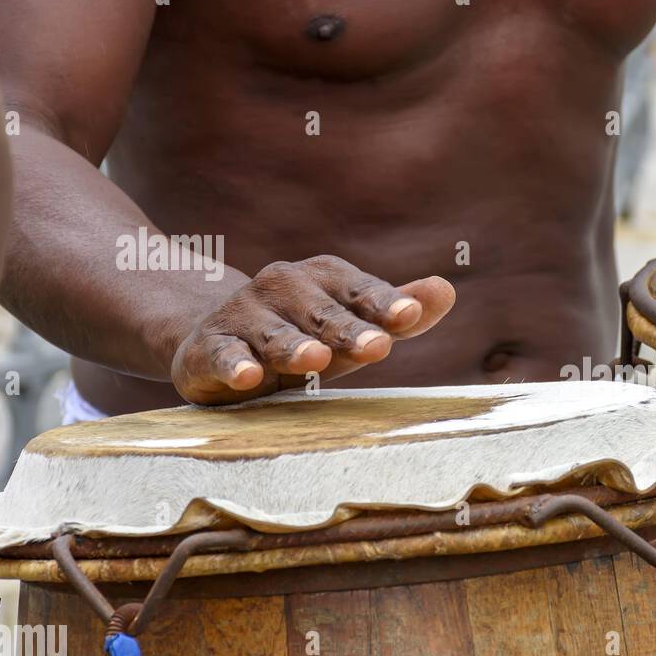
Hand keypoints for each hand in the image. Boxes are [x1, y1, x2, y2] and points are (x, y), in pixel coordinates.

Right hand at [171, 255, 455, 403]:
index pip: (361, 292)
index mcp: (323, 279)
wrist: (213, 336)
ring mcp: (243, 316)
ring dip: (294, 347)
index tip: (410, 316)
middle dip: (349, 330)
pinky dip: (235, 365)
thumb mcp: (351, 323)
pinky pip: (223, 356)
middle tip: (378, 347)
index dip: (386, 304)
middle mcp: (282, 289)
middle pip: (323, 315)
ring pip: (274, 335)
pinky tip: (249, 377)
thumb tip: (446, 290)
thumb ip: (396, 310)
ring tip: (315, 359)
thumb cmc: (302, 334)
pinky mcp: (209, 348)